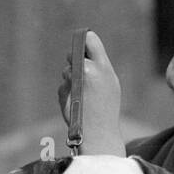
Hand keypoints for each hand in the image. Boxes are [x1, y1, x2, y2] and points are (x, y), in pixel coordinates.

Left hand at [57, 30, 123, 153]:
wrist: (99, 135)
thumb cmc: (106, 110)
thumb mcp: (110, 84)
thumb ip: (99, 67)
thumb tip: (83, 54)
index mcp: (103, 67)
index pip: (90, 39)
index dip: (83, 40)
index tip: (81, 45)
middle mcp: (89, 71)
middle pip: (73, 53)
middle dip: (73, 60)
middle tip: (78, 71)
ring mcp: (75, 82)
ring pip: (66, 71)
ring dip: (70, 79)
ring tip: (81, 96)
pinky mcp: (63, 92)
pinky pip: (62, 85)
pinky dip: (67, 93)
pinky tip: (75, 104)